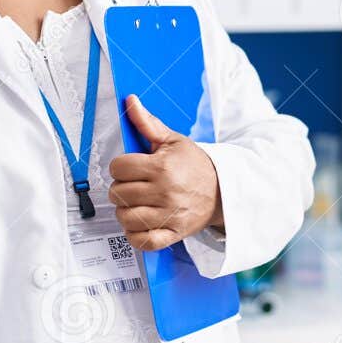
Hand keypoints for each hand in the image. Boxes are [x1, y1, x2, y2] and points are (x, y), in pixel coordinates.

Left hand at [108, 95, 223, 250]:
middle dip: (121, 187)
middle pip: (118, 193)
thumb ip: (147, 123)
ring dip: (125, 211)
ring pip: (126, 217)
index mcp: (162, 167)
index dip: (120, 166)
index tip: (130, 167)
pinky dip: (135, 235)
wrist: (223, 189)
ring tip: (135, 203)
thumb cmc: (195, 164)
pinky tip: (139, 223)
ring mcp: (169, 216)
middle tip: (134, 185)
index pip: (119, 168)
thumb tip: (130, 101)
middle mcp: (164, 192)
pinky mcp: (173, 234)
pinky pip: (143, 241)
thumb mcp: (173, 140)